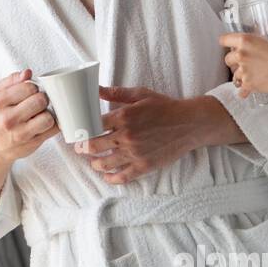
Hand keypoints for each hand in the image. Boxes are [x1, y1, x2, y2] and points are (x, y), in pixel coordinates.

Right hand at [0, 68, 61, 166]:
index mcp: (0, 102)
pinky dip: (52, 125)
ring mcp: (21, 133)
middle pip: (41, 100)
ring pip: (48, 117)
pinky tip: (44, 124)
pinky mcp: (32, 143)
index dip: (35, 88)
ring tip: (40, 114)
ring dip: (48, 114)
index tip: (32, 93)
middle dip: (43, 100)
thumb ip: (12, 80)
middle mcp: (9, 118)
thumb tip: (27, 73)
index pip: (29, 87)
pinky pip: (53, 129)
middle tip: (38, 103)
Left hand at [73, 86, 214, 183]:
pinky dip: (111, 178)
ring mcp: (135, 153)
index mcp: (124, 117)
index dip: (81, 131)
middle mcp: (127, 136)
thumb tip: (96, 88)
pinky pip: (122, 177)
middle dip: (82, 149)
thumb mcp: (140, 94)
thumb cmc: (165, 106)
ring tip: (93, 161)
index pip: (92, 126)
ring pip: (104, 163)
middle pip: (94, 146)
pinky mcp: (145, 166)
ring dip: (94, 163)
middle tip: (80, 148)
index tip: (77, 133)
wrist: (190, 123)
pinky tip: (107, 176)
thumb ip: (116, 93)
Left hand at [218, 33, 267, 98]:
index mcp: (245, 41)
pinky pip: (241, 90)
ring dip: (241, 75)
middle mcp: (241, 55)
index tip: (230, 46)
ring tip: (252, 76)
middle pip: (227, 59)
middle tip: (245, 63)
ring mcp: (243, 71)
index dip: (227, 44)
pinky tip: (249, 90)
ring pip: (234, 75)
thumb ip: (265, 41)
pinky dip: (245, 91)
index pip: (224, 40)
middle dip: (235, 62)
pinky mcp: (249, 85)